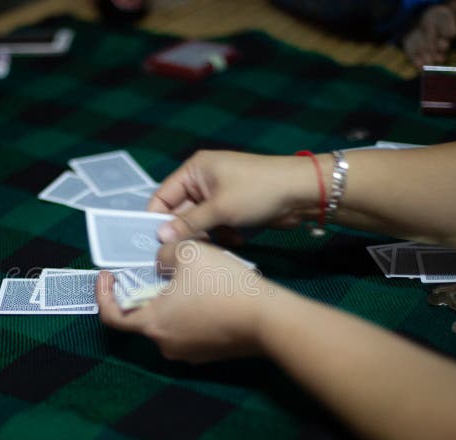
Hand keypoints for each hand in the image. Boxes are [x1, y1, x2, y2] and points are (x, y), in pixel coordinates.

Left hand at [96, 240, 273, 363]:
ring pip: (169, 322)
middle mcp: (166, 344)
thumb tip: (160, 262)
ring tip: (184, 277)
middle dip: (143, 291)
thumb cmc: (222, 284)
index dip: (103, 295)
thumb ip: (163, 254)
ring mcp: (189, 353)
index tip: (107, 275)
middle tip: (152, 268)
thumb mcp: (187, 252)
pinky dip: (188, 311)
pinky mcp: (210, 354)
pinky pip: (190, 329)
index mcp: (152, 324)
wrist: (268, 319)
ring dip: (169, 301)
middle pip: (143, 317)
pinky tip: (205, 292)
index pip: (112, 317)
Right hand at [148, 150, 321, 242]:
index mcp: (194, 171)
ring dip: (206, 236)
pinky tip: (236, 240)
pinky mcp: (232, 208)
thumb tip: (160, 236)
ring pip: (198, 222)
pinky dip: (222, 235)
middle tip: (187, 252)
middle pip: (180, 212)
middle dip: (186, 231)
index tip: (155, 243)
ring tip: (218, 245)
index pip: (162, 196)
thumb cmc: (256, 191)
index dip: (157, 219)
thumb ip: (188, 223)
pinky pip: (215, 225)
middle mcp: (202, 181)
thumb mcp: (219, 208)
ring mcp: (217, 195)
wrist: (301, 192)